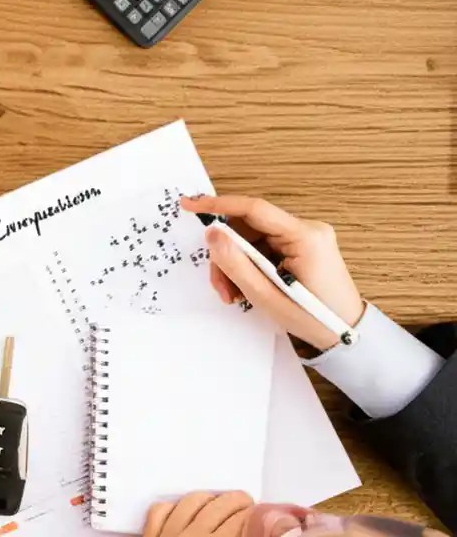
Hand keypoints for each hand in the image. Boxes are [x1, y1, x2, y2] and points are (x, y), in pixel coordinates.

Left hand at [144, 491, 254, 536]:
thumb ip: (245, 535)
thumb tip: (263, 525)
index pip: (241, 520)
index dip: (254, 513)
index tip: (259, 512)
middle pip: (218, 506)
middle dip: (236, 501)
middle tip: (245, 503)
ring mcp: (167, 534)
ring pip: (191, 502)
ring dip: (207, 500)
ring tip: (217, 502)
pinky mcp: (149, 535)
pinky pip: (159, 511)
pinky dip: (172, 508)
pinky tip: (181, 510)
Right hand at [181, 195, 366, 350]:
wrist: (348, 334)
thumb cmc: (315, 319)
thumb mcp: (267, 296)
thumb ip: (236, 264)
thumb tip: (212, 234)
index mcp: (305, 237)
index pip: (254, 209)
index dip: (218, 205)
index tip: (190, 204)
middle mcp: (308, 230)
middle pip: (249, 228)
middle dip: (228, 255)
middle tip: (220, 285)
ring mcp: (306, 238)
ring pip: (253, 240)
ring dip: (237, 264)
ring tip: (234, 293)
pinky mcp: (303, 247)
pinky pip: (264, 248)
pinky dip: (250, 266)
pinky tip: (247, 287)